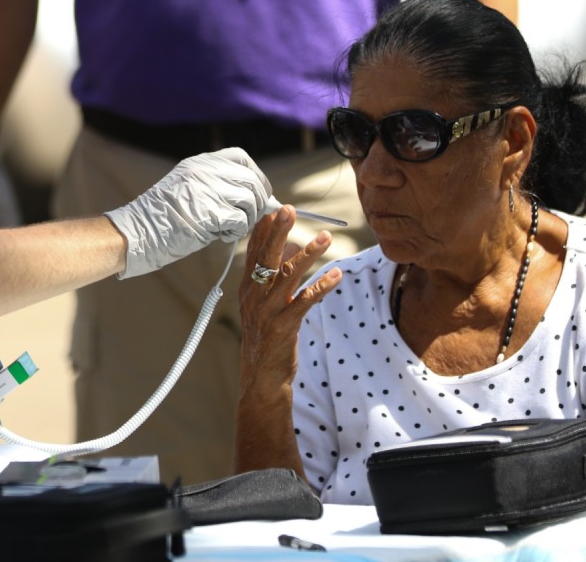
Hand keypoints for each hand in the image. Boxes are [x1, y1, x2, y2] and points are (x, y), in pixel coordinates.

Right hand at [104, 147, 272, 277]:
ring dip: (246, 220)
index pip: (241, 158)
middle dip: (258, 203)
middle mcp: (205, 171)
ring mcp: (208, 190)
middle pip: (252, 181)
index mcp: (199, 163)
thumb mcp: (188, 189)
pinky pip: (240, 221)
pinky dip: (236, 232)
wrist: (138, 233)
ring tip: (228, 229)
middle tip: (247, 219)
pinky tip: (220, 236)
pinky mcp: (210, 212)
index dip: (255, 176)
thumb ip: (218, 187)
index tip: (256, 194)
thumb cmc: (162, 219)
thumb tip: (262, 200)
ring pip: (250, 201)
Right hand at [238, 206, 340, 381]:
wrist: (261, 376)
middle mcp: (254, 296)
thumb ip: (274, 275)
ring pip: (287, 276)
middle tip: (290, 210)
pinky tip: (336, 274)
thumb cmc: (265, 335)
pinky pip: (305, 301)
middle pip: (266, 258)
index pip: (254, 252)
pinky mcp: (284, 326)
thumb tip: (288, 247)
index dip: (264, 230)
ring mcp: (268, 311)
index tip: (276, 209)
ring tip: (326, 237)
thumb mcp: (264, 303)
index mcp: (248, 287)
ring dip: (308, 254)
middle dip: (279, 232)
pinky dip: (322, 286)